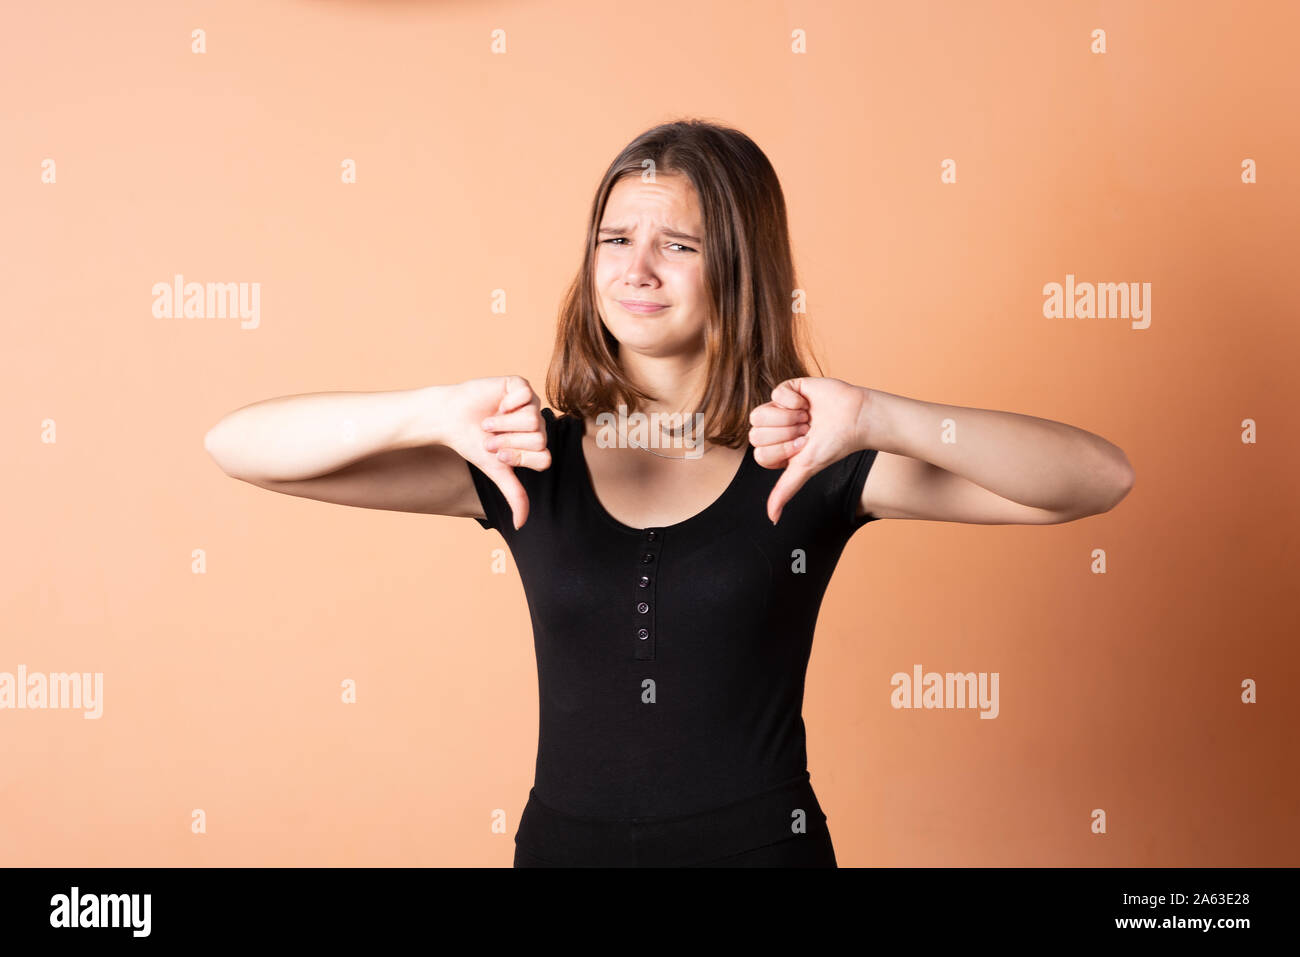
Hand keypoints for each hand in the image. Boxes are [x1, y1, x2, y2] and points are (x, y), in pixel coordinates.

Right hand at [441, 375, 549, 528]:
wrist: (450, 420)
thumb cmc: (473, 444)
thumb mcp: (496, 471)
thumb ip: (514, 495)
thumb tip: (521, 525)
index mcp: (536, 445)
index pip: (543, 458)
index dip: (517, 458)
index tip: (497, 455)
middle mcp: (537, 424)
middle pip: (538, 439)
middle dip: (507, 441)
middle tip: (490, 438)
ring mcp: (530, 404)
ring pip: (532, 419)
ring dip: (503, 424)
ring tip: (488, 422)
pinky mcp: (520, 385)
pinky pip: (525, 396)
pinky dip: (505, 404)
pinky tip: (496, 405)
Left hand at [749, 377, 871, 524]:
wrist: (856, 418)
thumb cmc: (834, 445)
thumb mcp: (805, 469)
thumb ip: (785, 490)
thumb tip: (772, 519)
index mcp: (776, 449)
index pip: (759, 452)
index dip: (782, 450)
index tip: (803, 447)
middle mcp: (774, 429)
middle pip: (755, 434)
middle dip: (785, 434)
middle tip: (807, 431)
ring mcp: (778, 408)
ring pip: (759, 414)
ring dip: (787, 418)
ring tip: (807, 418)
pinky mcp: (788, 389)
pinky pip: (774, 394)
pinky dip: (792, 400)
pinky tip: (807, 403)